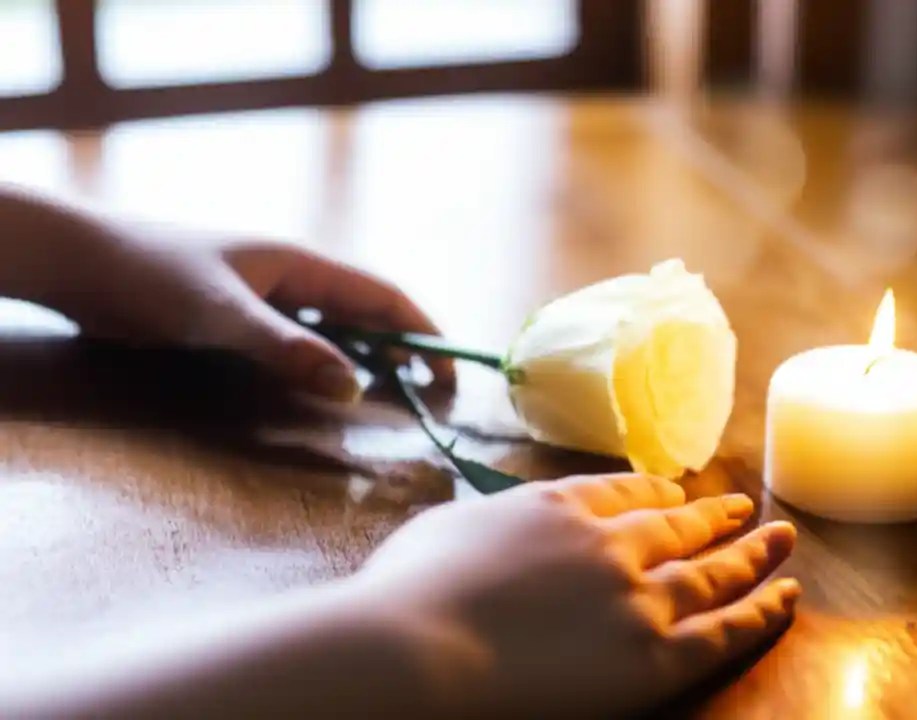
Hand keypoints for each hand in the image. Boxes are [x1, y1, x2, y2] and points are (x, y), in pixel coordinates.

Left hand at [37, 229, 448, 400]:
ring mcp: (265, 297)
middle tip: (429, 393)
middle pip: (364, 313)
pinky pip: (299, 340)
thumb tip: (353, 389)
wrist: (80, 262)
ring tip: (391, 394)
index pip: (382, 296)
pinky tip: (324, 385)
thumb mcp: (224, 315)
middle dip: (402, 348)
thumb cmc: (152, 275)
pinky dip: (324, 363)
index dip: (423, 331)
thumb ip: (288, 350)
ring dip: (365, 357)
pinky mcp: (237, 318)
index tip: (450, 372)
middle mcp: (291, 277)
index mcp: (302, 262)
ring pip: (332, 328)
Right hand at [353, 474, 799, 718]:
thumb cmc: (407, 593)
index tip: (680, 493)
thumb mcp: (445, 528)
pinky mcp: (653, 657)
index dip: (659, 492)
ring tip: (783, 541)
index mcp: (558, 505)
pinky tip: (788, 595)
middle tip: (745, 510)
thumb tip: (490, 523)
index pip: (625, 492)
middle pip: (678, 524)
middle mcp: (609, 542)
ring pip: (712, 572)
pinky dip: (762, 610)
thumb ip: (486, 520)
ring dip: (753, 554)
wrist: (414, 650)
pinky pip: (725, 630)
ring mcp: (637, 597)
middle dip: (716, 516)